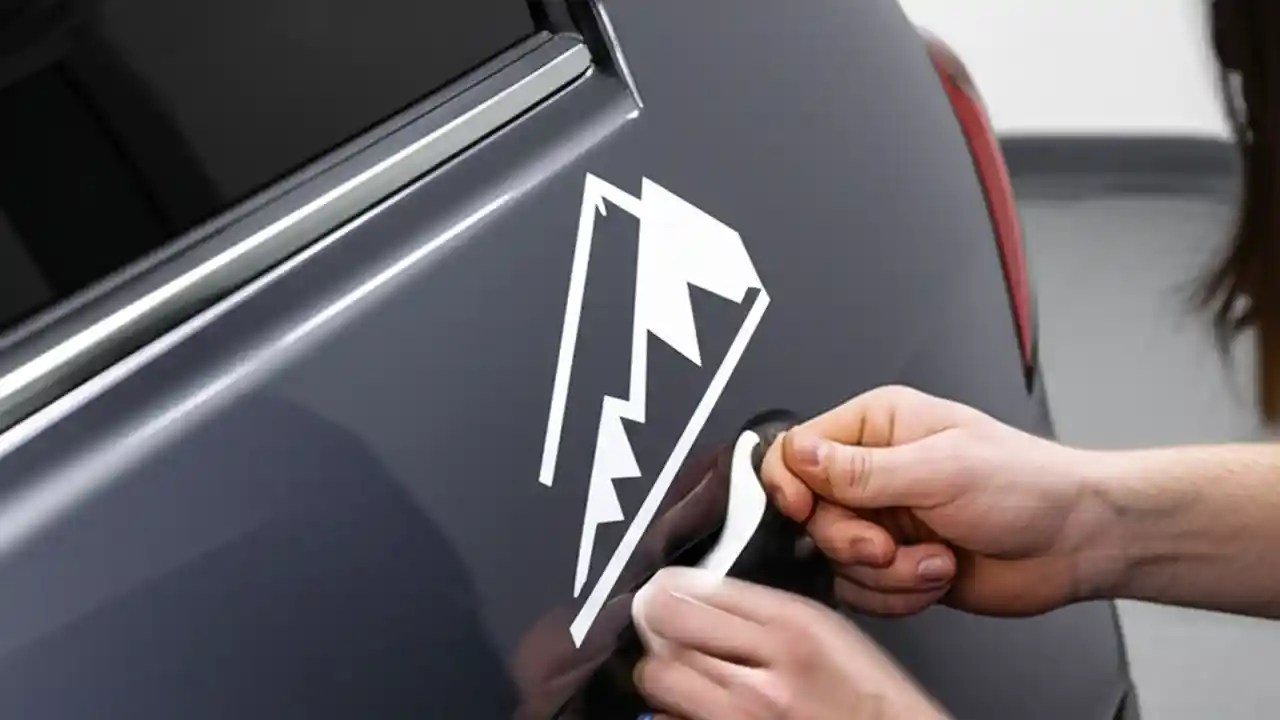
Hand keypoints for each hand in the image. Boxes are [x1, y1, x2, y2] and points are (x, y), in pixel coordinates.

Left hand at [631, 567, 946, 719]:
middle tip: (667, 633)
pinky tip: (697, 708)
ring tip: (683, 675)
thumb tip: (701, 595)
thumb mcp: (831, 634)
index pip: (693, 587)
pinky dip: (675, 714)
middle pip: (664, 626)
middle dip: (659, 627)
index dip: (668, 589)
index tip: (664, 592)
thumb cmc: (871, 703)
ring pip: (658, 677)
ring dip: (664, 674)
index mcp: (793, 628)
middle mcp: (764, 674)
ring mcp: (744, 719)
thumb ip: (768, 611)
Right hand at [760, 385, 1116, 616]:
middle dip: (854, 541)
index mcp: (876, 427)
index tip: (804, 511)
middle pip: (811, 516)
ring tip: (934, 558)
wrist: (1077, 541)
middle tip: (889, 544)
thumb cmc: (1028, 485)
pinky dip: (896, 595)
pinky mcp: (895, 564)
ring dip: (885, 573)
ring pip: (835, 560)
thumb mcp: (939, 469)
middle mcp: (872, 472)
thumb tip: (799, 456)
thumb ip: (861, 469)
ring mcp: (883, 520)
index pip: (796, 450)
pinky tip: (936, 576)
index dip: (790, 485)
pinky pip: (860, 591)